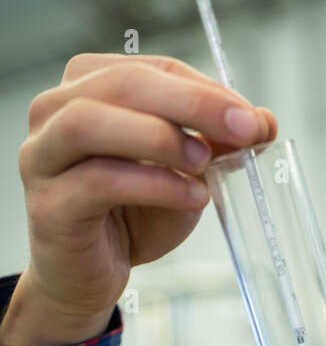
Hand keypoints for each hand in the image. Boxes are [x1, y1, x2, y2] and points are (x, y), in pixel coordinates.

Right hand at [1, 53, 277, 345]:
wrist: (88, 277)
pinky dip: (153, 184)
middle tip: (243, 130)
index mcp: (88, 88)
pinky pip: (98, 181)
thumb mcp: (182, 176)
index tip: (251, 119)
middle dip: (192, 104)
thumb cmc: (130, 217)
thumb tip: (262, 122)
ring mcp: (43, 156)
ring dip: (159, 137)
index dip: (206, 90)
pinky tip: (190, 197)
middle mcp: (55, 111)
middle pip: (123, 84)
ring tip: (204, 163)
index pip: (152, 68)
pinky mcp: (49, 204)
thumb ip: (216, 145)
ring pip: (92, 122)